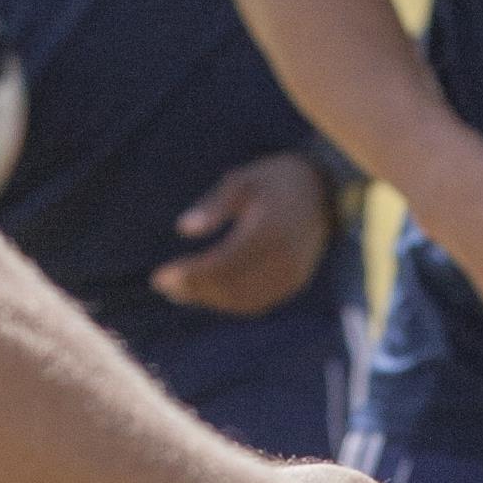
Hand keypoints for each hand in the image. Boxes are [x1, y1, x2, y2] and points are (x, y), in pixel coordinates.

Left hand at [152, 151, 336, 317]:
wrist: (323, 191)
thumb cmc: (274, 180)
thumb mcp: (241, 180)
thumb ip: (213, 205)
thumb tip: (183, 229)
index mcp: (267, 232)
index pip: (220, 265)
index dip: (188, 275)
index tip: (159, 277)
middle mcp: (282, 259)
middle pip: (228, 287)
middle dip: (193, 290)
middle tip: (164, 286)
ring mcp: (291, 275)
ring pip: (241, 300)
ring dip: (208, 299)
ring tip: (180, 291)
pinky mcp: (294, 283)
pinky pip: (257, 302)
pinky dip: (229, 302)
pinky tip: (209, 293)